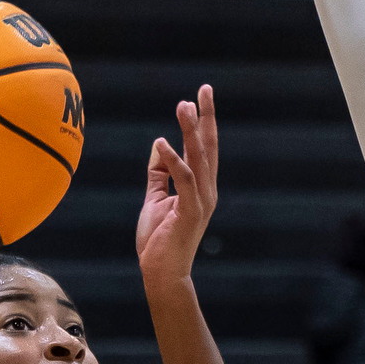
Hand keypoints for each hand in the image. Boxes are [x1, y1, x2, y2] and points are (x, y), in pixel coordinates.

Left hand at [136, 86, 218, 289]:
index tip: (200, 96)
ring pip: (198, 159)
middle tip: (204, 89)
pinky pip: (183, 180)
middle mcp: (206, 192)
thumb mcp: (155, 200)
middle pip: (208, 148)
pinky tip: (161, 143)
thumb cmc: (158, 241)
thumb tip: (159, 146)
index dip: (203, 122)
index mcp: (201, 189)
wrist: (161, 274)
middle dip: (206, 117)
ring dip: (191, 131)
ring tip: (183, 106)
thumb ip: (158, 174)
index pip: (204, 149)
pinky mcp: (191, 213)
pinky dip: (173, 160)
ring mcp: (201, 202)